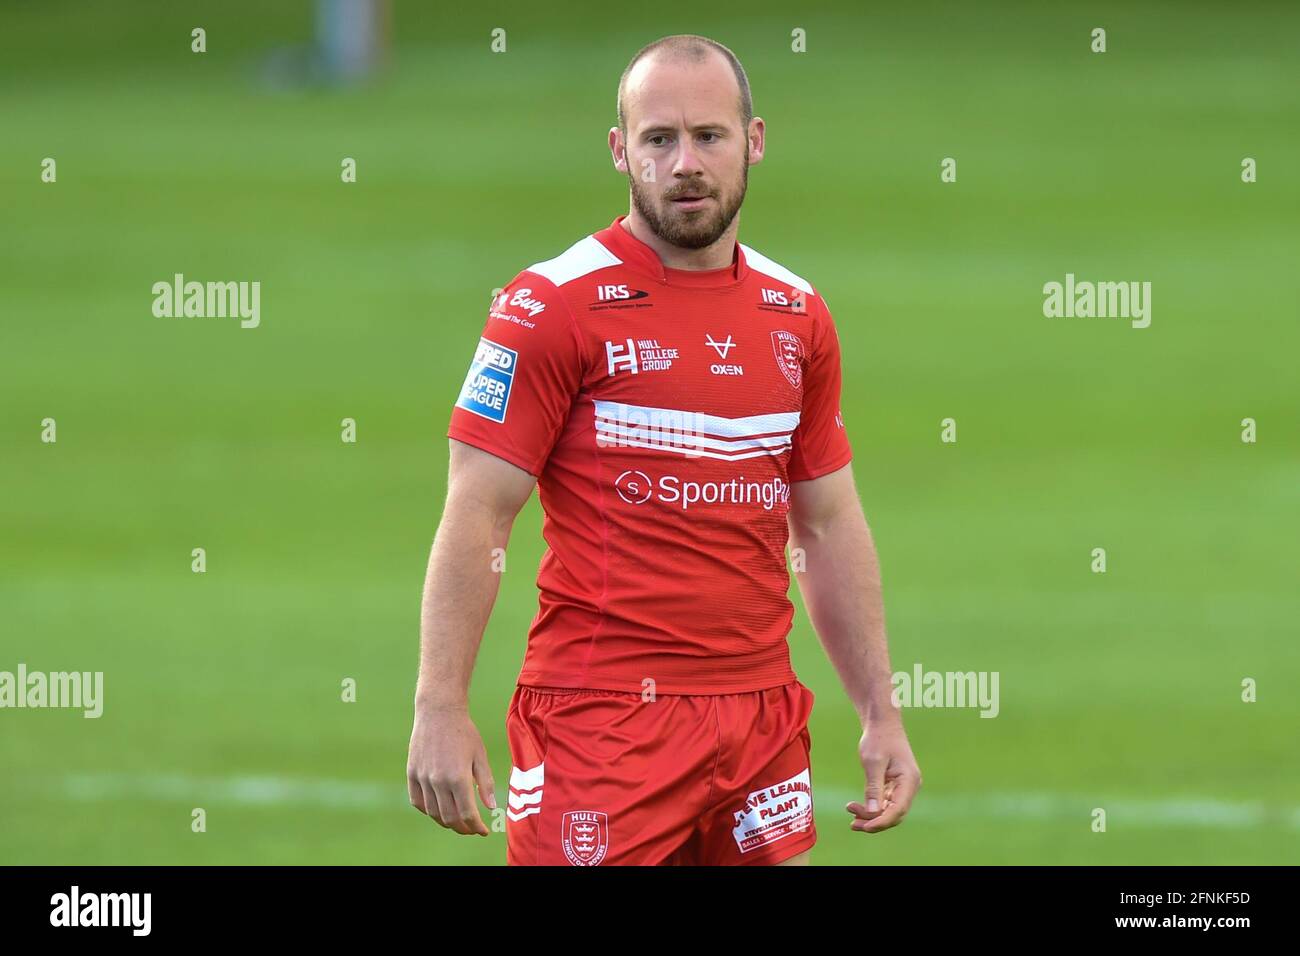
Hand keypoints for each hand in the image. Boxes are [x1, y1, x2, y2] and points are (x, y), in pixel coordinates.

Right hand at [407, 703, 496, 835]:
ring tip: (456, 822)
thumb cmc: (464, 732)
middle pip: (449, 817)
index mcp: (458, 777)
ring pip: (433, 812)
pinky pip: (417, 801)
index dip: (476, 827)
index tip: (483, 831)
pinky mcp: (412, 772)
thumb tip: (490, 807)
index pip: (467, 813)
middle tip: (471, 828)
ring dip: (446, 822)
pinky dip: (428, 810)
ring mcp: (423, 777)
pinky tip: (438, 810)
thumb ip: (485, 783)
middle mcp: (438, 781)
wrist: (439, 712)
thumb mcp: (480, 756)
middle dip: (462, 828)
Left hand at [845, 717, 920, 832]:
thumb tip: (872, 813)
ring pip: (890, 810)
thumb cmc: (878, 738)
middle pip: (894, 813)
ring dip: (872, 816)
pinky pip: (886, 803)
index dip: (881, 821)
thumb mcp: (873, 762)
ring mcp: (903, 787)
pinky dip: (873, 808)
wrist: (882, 723)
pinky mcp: (895, 786)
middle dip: (874, 821)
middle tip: (853, 824)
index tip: (864, 827)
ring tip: (851, 817)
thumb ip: (873, 788)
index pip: (898, 809)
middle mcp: (910, 786)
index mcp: (909, 780)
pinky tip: (857, 809)